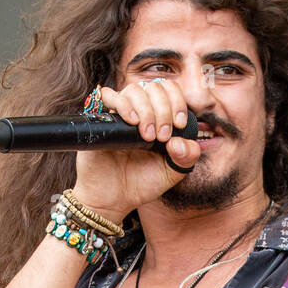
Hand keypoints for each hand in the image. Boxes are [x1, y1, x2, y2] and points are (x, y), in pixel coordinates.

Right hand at [71, 80, 201, 220]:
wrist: (113, 199)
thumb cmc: (141, 184)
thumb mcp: (172, 173)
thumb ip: (187, 157)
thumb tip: (180, 140)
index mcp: (159, 118)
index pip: (169, 90)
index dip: (177, 101)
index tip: (179, 124)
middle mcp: (140, 112)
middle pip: (154, 87)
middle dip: (163, 110)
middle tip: (162, 136)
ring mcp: (120, 114)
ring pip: (134, 89)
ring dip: (146, 109)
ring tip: (147, 135)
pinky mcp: (100, 119)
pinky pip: (108, 96)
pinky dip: (123, 104)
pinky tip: (132, 122)